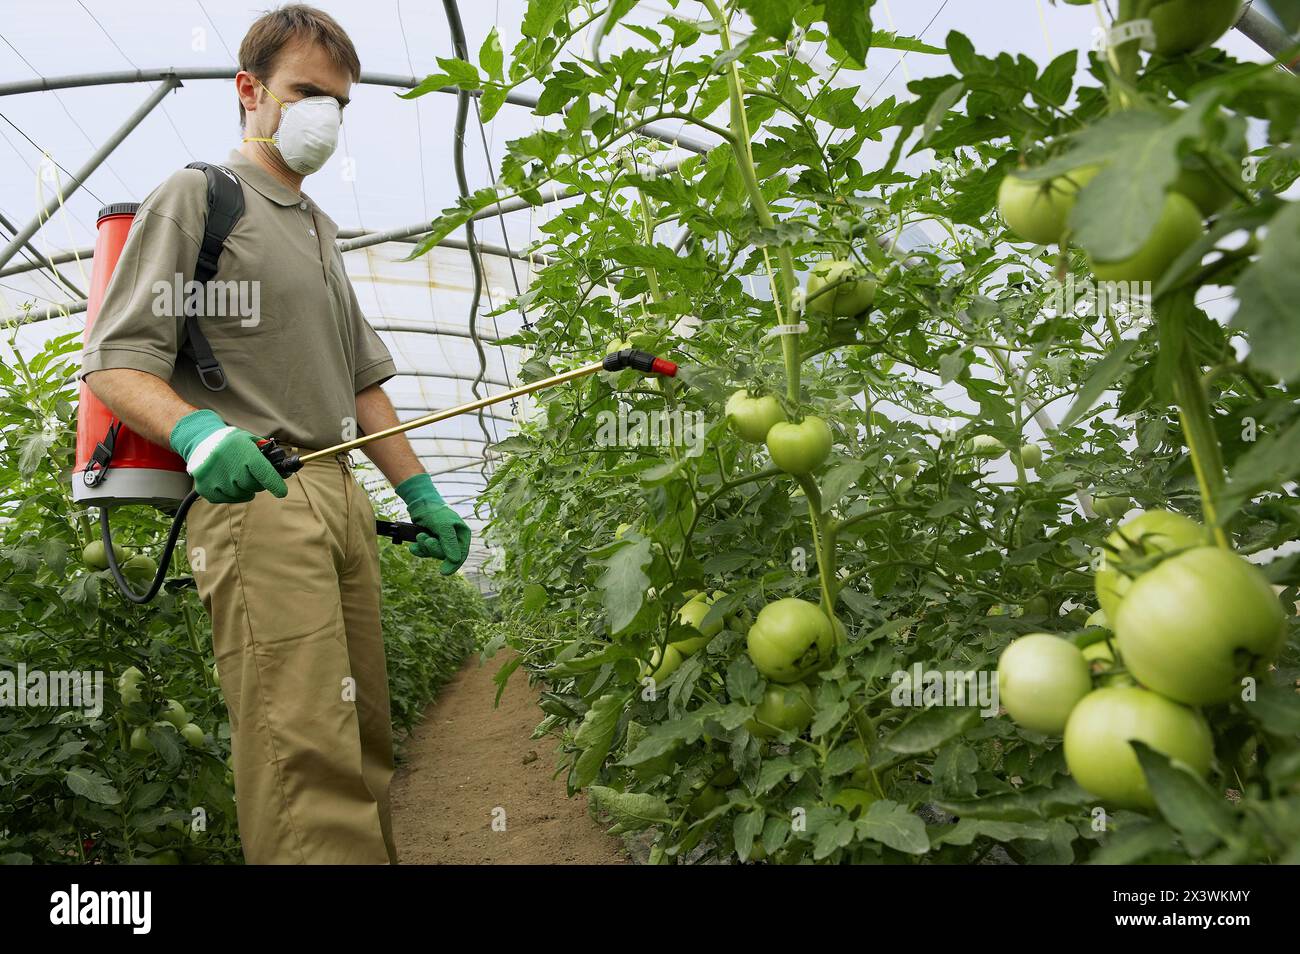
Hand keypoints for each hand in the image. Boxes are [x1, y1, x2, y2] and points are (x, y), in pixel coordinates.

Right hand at [169, 409, 287, 503]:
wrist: (200, 440)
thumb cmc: (231, 442)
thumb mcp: (249, 441)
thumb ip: (266, 455)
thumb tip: (285, 471)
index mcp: (242, 450)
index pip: (263, 471)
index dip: (274, 483)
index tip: (282, 492)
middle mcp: (227, 464)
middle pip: (253, 485)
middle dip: (257, 482)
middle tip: (252, 474)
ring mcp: (214, 478)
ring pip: (241, 494)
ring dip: (244, 488)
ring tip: (237, 475)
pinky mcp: (205, 488)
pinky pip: (228, 499)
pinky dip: (232, 494)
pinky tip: (228, 482)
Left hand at [395, 473, 470, 574]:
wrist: (418, 502)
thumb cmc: (434, 511)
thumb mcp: (443, 526)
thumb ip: (449, 542)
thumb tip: (455, 560)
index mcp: (462, 534)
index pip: (461, 554)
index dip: (453, 564)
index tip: (444, 572)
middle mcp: (454, 539)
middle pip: (446, 556)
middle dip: (434, 549)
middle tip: (426, 540)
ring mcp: (441, 541)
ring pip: (434, 554)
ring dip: (425, 547)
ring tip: (420, 536)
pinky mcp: (430, 541)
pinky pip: (425, 552)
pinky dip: (419, 549)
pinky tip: (413, 546)